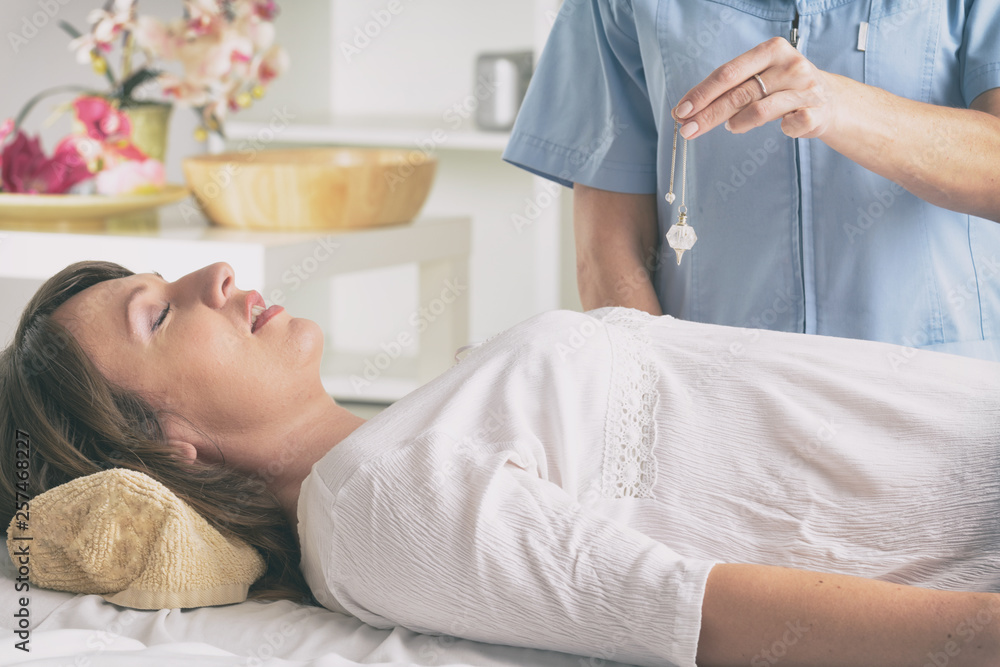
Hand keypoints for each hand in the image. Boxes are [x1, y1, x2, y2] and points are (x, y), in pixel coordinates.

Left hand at [672, 36, 840, 139]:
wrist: (830, 99)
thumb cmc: (784, 87)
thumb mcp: (759, 78)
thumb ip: (729, 89)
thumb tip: (688, 110)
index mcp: (771, 50)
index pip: (727, 73)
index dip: (701, 94)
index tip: (681, 110)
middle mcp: (789, 65)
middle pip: (738, 93)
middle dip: (708, 114)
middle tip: (687, 130)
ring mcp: (804, 88)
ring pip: (759, 110)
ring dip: (737, 123)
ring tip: (731, 127)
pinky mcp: (815, 111)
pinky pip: (789, 125)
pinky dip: (781, 129)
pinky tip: (781, 127)